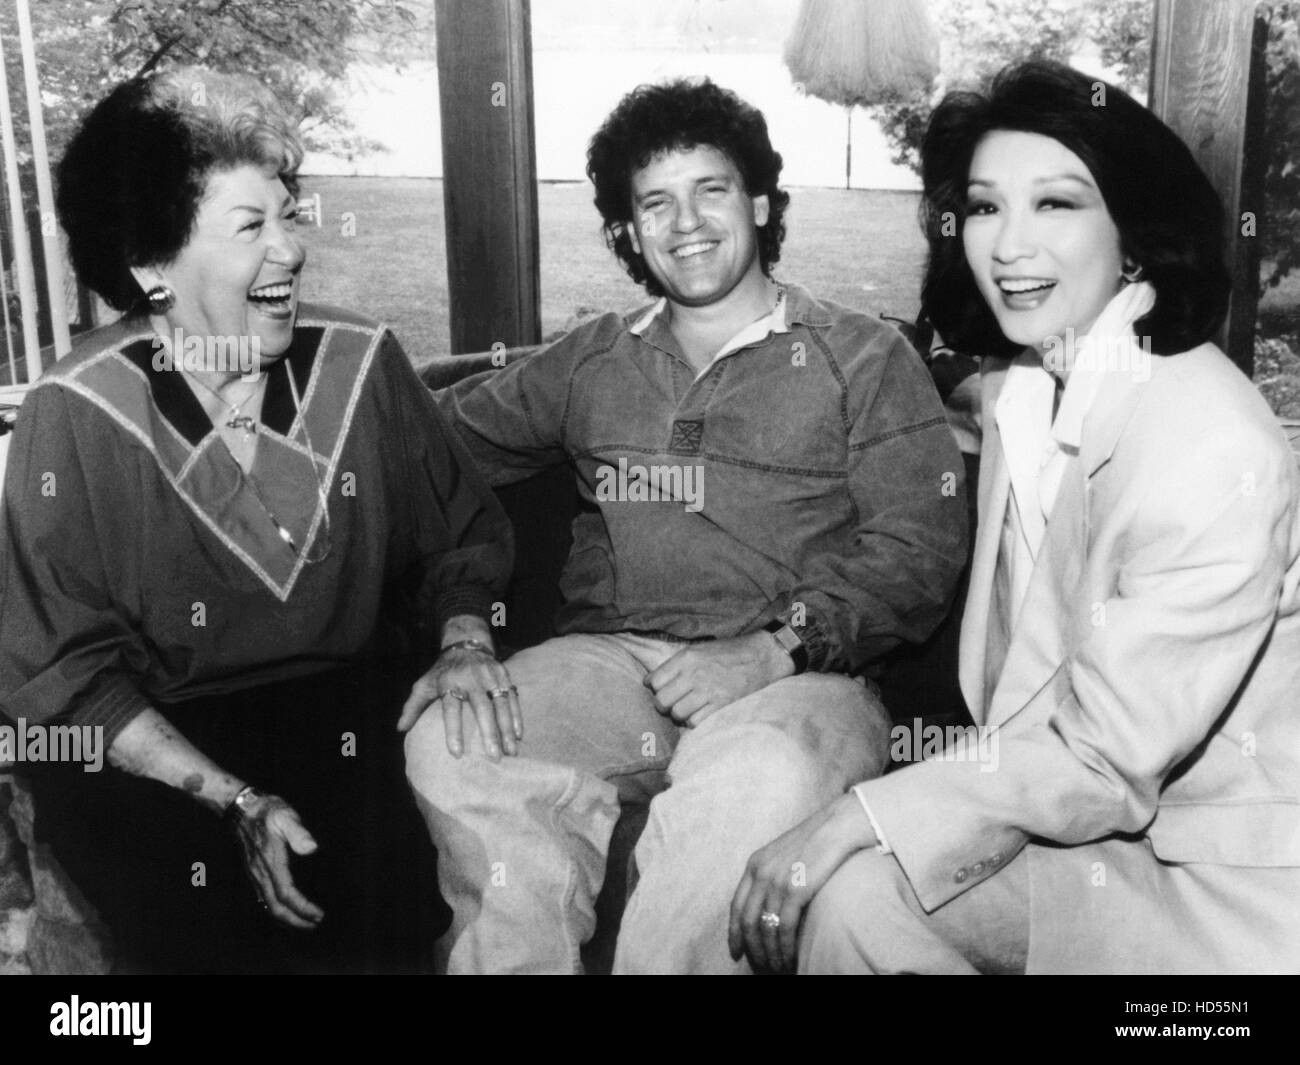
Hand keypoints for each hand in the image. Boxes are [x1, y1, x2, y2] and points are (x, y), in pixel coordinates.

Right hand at [231, 792, 324, 929]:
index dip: (303, 907)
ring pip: (268, 905)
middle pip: (276, 907)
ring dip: (286, 918)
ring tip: (304, 922)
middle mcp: (261, 873)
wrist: (241, 808)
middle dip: (296, 920)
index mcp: (271, 861)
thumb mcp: (285, 816)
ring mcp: (255, 874)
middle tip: (315, 924)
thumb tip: (312, 848)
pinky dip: (276, 909)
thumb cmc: (267, 811)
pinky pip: (263, 898)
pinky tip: (285, 910)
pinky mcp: (253, 872)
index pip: (287, 893)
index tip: (318, 914)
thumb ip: (298, 832)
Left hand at [398, 646, 521, 760]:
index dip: (453, 730)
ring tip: (510, 752)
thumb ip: (412, 706)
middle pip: (482, 708)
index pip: (452, 708)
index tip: (456, 753)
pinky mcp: (504, 675)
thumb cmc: (442, 671)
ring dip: (507, 729)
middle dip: (490, 733)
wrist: (466, 644)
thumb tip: (400, 728)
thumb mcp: (424, 684)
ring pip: (501, 704)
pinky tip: (519, 736)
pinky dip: (517, 717)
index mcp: (449, 681)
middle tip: (494, 757)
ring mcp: (490, 675)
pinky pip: (512, 698)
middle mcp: (471, 678)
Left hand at [644, 631, 791, 726]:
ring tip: (688, 709)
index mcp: (686, 657)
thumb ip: (677, 664)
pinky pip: (695, 722)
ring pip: (677, 714)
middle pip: (662, 700)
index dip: (655, 688)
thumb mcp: (700, 649)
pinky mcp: (722, 704)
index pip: (655, 681)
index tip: (662, 690)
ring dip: (680, 715)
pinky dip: (695, 721)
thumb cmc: (730, 652)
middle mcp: (694, 674)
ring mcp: (708, 690)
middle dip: (664, 705)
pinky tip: (701, 714)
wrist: (763, 656)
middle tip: (673, 704)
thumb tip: (653, 681)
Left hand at [728, 793, 875, 972]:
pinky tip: (790, 958)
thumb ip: (771, 875)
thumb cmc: (816, 841)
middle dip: (752, 949)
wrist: (837, 826)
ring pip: (765, 929)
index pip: (736, 906)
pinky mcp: (796, 889)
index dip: (734, 932)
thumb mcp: (783, 854)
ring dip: (770, 953)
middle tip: (760, 967)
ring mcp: (777, 881)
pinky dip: (785, 948)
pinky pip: (784, 928)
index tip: (736, 952)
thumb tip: (768, 905)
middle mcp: (761, 873)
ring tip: (778, 968)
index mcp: (755, 864)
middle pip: (747, 922)